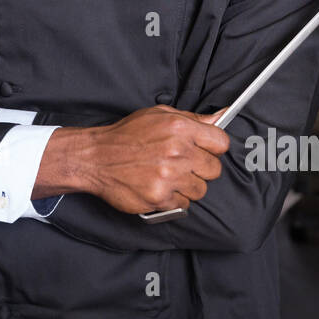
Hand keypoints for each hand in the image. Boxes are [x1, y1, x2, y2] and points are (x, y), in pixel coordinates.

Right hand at [45, 106, 228, 214]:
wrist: (96, 157)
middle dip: (201, 169)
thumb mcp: (159, 115)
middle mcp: (178, 152)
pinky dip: (173, 199)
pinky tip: (158, 187)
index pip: (221, 143)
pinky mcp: (159, 198)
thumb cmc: (127, 135)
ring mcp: (169, 177)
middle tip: (182, 165)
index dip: (213, 148)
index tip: (204, 150)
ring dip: (187, 186)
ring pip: (200, 190)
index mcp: (180, 128)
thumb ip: (193, 118)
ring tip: (167, 176)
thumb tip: (222, 114)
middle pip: (214, 170)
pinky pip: (183, 204)